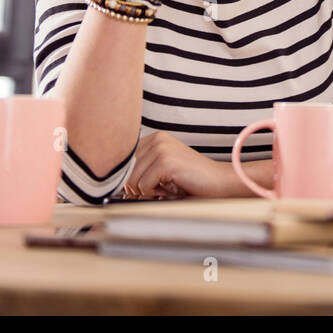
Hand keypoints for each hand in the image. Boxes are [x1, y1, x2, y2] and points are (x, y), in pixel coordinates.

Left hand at [122, 131, 238, 198]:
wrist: (220, 182)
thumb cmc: (192, 180)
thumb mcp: (162, 169)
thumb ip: (141, 169)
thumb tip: (112, 183)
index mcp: (154, 137)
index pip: (123, 161)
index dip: (128, 178)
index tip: (139, 187)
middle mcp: (156, 139)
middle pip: (125, 171)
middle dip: (137, 187)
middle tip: (158, 189)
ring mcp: (161, 149)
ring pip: (132, 180)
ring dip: (146, 192)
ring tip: (166, 188)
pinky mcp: (165, 162)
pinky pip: (143, 186)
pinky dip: (154, 194)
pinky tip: (170, 190)